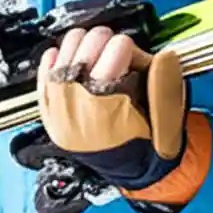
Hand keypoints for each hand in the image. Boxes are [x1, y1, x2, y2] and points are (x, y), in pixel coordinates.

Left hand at [30, 25, 210, 212]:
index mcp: (111, 100)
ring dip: (81, 46)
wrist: (130, 170)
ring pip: (66, 49)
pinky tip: (65, 60)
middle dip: (105, 42)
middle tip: (111, 51)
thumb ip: (165, 81)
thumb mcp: (167, 113)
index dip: (127, 46)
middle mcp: (80, 101)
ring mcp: (60, 104)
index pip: (118, 46)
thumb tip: (163, 55)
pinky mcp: (50, 109)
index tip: (128, 53)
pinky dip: (54, 60)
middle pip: (89, 42)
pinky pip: (44, 70)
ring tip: (92, 55)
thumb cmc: (146, 142)